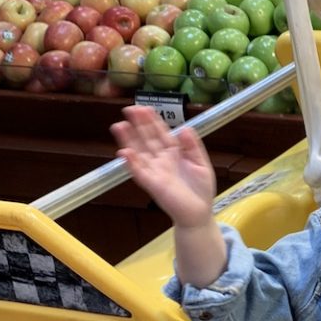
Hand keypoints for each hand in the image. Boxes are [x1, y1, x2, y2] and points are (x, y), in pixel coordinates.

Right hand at [111, 106, 216, 227]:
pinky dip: (132, 163)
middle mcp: (161, 159)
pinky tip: (124, 152)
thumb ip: (193, 146)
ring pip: (139, 152)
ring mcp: (155, 171)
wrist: (199, 212)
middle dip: (138, 125)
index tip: (144, 107)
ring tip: (119, 126)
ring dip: (128, 140)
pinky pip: (139, 172)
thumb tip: (185, 128)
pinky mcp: (152, 185)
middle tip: (128, 109)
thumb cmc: (200, 188)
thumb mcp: (201, 163)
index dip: (152, 121)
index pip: (161, 133)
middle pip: (147, 139)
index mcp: (174, 152)